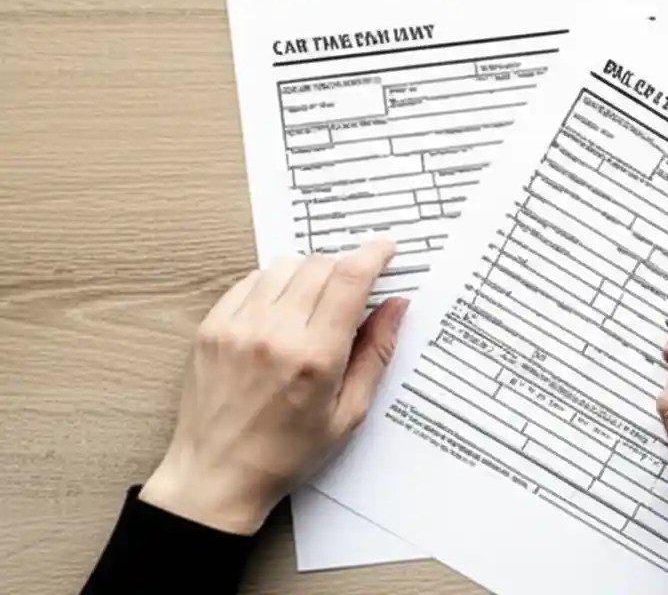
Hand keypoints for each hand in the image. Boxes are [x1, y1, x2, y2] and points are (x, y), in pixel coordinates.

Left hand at [140, 241, 408, 533]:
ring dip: (309, 272)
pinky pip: (250, 280)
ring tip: (316, 302)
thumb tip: (397, 306)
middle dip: (345, 266)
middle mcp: (274, 333)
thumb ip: (376, 353)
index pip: (350, 279)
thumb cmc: (286, 453)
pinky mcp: (212, 327)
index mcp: (315, 357)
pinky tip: (281, 310)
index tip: (386, 249)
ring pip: (284, 265)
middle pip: (320, 264)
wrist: (216, 476)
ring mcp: (238, 327)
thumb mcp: (348, 412)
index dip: (373, 255)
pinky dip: (273, 284)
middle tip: (354, 287)